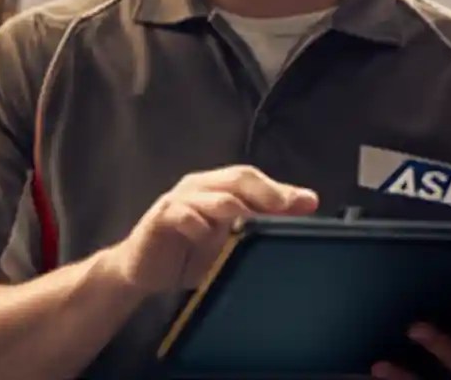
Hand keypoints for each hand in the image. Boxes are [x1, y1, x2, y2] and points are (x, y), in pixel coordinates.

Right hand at [106, 165, 318, 293]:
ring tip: (251, 218)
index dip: (280, 189)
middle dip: (264, 192)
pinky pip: (179, 214)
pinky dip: (195, 222)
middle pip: (235, 179)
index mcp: (218, 188)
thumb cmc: (189, 253)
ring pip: (210, 194)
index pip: (252, 179)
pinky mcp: (159, 218)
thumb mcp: (230, 241)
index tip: (309, 203)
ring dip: (233, 206)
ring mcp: (178, 201)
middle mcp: (199, 187)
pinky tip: (206, 234)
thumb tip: (306, 207)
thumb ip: (261, 224)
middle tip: (286, 206)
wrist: (141, 270)